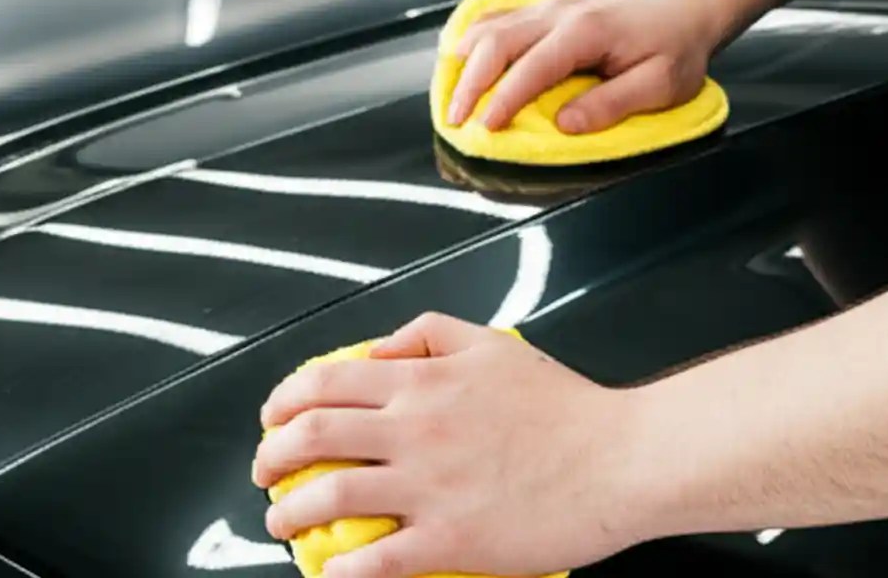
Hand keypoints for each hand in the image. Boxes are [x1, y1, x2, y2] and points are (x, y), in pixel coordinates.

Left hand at [252, 313, 648, 577]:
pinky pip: (378, 561)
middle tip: (264, 471)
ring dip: (290, 512)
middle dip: (271, 456)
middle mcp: (415, 430)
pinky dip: (341, 571)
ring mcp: (430, 487)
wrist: (623, 458)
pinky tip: (329, 573)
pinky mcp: (453, 540)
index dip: (282, 401)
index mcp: (422, 382)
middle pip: (313, 437)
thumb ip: (428, 333)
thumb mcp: (493, 344)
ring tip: (281, 521)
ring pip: (332, 497)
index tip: (271, 418)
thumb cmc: (566, 405)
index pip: (325, 383)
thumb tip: (378, 347)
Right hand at [446, 0, 722, 133]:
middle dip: (470, 83)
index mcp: (586, 32)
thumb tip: (565, 124)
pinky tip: (457, 58)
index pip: (533, 67)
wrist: (680, 11)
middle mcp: (560, 15)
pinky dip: (472, 38)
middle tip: (455, 120)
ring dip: (464, 62)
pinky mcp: (543, 12)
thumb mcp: (660, 85)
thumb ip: (612, 104)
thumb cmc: (674, 50)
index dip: (504, 98)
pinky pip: (497, 19)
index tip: (485, 128)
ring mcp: (548, 10)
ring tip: (448, 96)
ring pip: (491, 27)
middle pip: (498, 41)